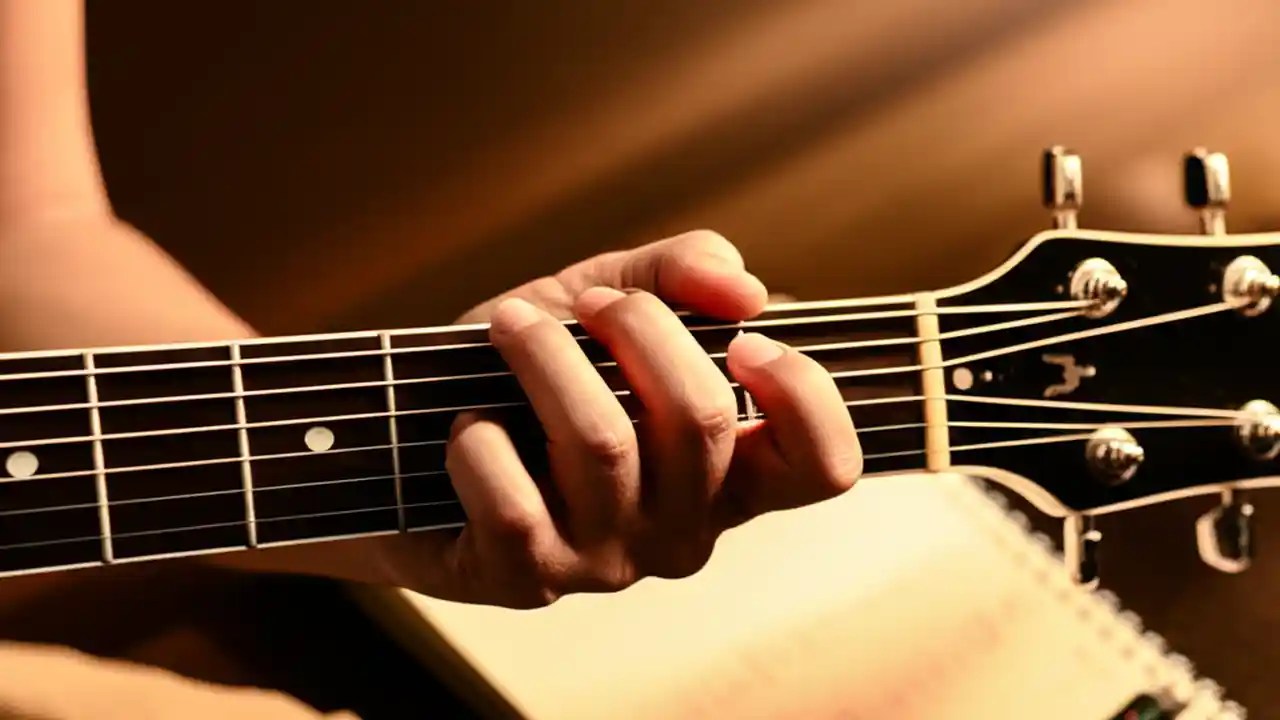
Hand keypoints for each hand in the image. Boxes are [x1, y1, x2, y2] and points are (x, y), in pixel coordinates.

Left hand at [378, 230, 862, 606]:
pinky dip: (482, 440)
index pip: (823, 466)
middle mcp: (682, 531)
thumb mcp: (607, 295)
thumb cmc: (526, 368)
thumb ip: (682, 272)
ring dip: (547, 358)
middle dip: (642, 327)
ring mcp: (605, 563)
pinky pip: (515, 504)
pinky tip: (470, 423)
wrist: (409, 429)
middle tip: (593, 304)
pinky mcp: (523, 578)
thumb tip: (746, 289)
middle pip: (704, 423)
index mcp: (726, 472)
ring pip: (602, 445)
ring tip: (512, 327)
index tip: (743, 339)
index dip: (805, 395)